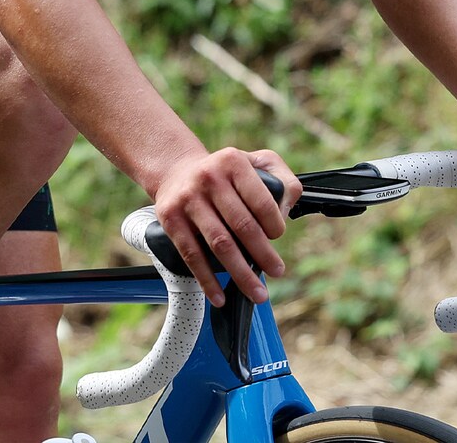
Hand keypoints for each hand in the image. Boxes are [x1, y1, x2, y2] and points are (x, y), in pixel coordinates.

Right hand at [151, 147, 299, 306]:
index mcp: (234, 163)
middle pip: (242, 225)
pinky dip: (206, 279)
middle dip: (263, 254)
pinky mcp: (171, 220)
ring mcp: (188, 200)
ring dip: (240, 273)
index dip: (274, 224)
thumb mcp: (257, 161)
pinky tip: (219, 296)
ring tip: (256, 291)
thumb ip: (282, 181)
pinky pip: (192, 255)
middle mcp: (209, 178)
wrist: (177, 171)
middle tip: (277, 271)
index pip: (261, 200)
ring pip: (219, 243)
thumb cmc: (225, 172)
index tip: (278, 237)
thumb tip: (285, 213)